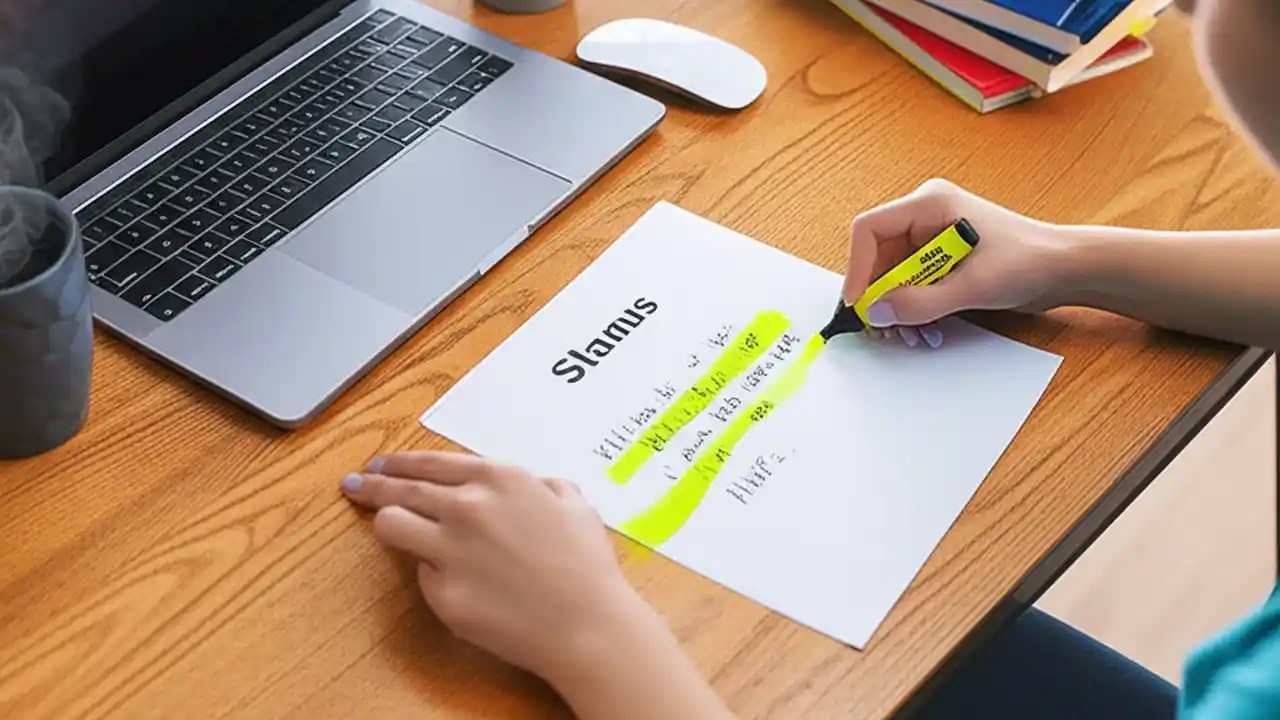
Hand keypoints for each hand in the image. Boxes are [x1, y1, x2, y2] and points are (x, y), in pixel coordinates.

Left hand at [342, 452, 735, 719]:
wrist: (587, 624)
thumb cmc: (586, 565)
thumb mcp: (573, 503)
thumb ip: (543, 486)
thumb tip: (531, 486)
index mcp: (498, 478)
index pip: (429, 462)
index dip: (399, 462)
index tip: (381, 465)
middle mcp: (468, 506)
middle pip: (399, 488)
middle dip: (371, 485)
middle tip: (356, 484)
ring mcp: (450, 550)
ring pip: (390, 525)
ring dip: (389, 525)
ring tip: (394, 530)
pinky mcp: (442, 593)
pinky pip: (424, 576)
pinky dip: (435, 575)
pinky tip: (462, 583)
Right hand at [843, 179, 1070, 346]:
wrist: (1066, 269)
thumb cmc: (1029, 262)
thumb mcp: (971, 287)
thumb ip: (919, 302)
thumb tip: (875, 313)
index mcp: (930, 203)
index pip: (870, 230)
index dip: (857, 268)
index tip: (859, 303)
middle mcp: (925, 215)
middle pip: (877, 257)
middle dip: (879, 297)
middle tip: (882, 331)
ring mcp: (932, 236)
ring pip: (892, 275)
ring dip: (897, 309)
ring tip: (910, 336)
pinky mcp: (941, 258)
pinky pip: (910, 283)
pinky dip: (912, 308)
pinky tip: (926, 330)